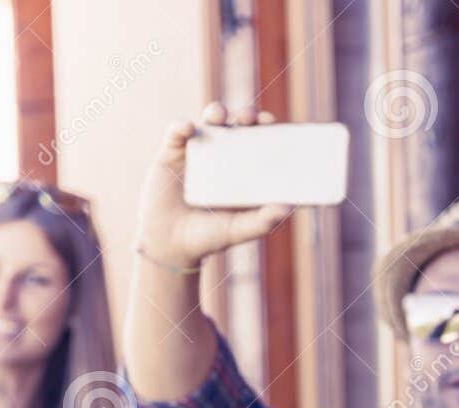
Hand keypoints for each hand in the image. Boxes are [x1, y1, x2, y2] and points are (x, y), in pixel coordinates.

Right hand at [134, 103, 292, 268]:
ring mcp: (198, 151)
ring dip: (216, 112)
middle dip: (247, 116)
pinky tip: (189, 128)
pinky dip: (182, 126)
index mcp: (244, 170)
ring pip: (209, 122)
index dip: (270, 131)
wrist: (169, 243)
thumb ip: (263, 220)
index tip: (278, 125)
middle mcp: (224, 156)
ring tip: (219, 116)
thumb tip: (289, 207)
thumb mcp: (239, 230)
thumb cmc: (210, 237)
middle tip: (251, 118)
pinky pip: (177, 132)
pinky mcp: (172, 152)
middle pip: (238, 126)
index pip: (262, 143)